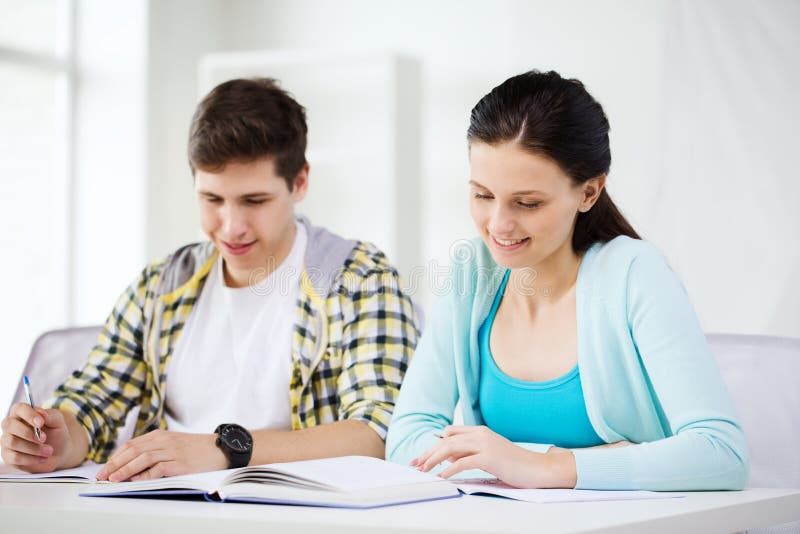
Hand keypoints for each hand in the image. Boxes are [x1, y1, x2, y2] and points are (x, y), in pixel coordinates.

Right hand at [1, 403, 74, 472]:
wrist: (59, 453)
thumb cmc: (56, 433)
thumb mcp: (58, 422)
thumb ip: (50, 415)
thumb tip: (40, 412)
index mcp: (22, 413)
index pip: (19, 408)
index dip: (28, 415)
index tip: (41, 423)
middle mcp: (11, 426)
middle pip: (9, 425)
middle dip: (28, 433)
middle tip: (44, 439)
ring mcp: (7, 441)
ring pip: (12, 442)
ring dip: (33, 448)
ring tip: (49, 451)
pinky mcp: (8, 456)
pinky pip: (14, 457)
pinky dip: (30, 459)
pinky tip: (43, 458)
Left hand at [95, 429, 227, 481]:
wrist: (221, 449)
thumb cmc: (196, 450)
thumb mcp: (173, 445)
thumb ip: (154, 452)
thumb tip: (131, 468)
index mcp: (160, 435)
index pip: (131, 445)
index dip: (115, 457)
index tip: (103, 469)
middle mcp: (164, 441)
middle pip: (132, 450)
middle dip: (114, 464)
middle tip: (101, 476)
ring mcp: (172, 451)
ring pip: (142, 458)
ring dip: (125, 469)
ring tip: (112, 479)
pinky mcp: (180, 463)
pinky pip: (159, 468)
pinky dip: (145, 474)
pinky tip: (135, 480)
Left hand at [410, 425, 575, 487]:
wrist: (537, 468)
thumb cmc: (514, 464)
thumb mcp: (489, 455)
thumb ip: (469, 453)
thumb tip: (448, 459)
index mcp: (480, 431)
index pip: (450, 433)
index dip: (434, 444)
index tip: (422, 457)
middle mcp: (480, 434)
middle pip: (446, 439)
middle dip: (428, 452)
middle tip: (415, 464)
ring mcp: (485, 444)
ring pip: (450, 448)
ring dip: (433, 459)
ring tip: (423, 469)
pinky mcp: (489, 457)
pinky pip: (462, 462)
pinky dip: (448, 470)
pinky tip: (441, 477)